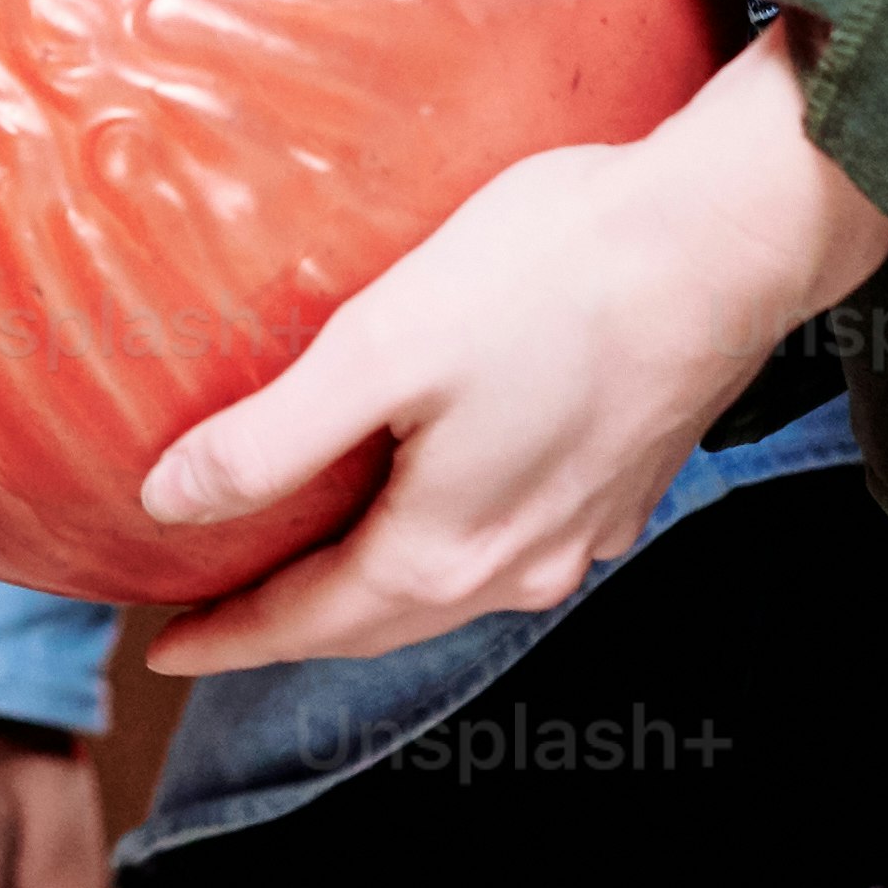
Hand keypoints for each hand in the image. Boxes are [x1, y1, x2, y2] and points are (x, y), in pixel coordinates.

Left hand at [126, 29, 887, 672]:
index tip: (163, 649)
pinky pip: (509, 545)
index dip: (227, 638)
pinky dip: (444, 545)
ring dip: (371, 593)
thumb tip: (169, 505)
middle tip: (218, 619)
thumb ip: (269, 440)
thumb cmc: (548, 275)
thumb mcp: (377, 350)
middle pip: (377, 622)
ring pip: (448, 589)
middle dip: (292, 627)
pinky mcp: (622, 483)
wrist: (724, 238)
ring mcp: (583, 532)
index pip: (307, 623)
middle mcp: (520, 567)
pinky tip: (434, 505)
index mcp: (444, 550)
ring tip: (312, 567)